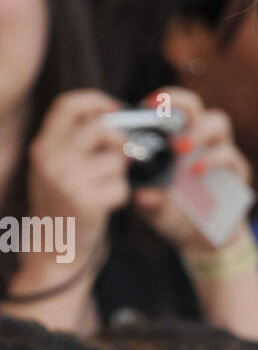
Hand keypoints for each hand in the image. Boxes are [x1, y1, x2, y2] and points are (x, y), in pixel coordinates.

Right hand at [26, 90, 130, 262]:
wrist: (53, 249)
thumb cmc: (62, 206)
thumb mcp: (55, 168)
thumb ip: (74, 142)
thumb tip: (111, 115)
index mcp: (43, 147)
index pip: (67, 106)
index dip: (96, 100)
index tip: (116, 108)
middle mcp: (51, 160)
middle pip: (100, 128)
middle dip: (119, 141)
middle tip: (121, 156)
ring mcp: (67, 181)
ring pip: (116, 160)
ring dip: (119, 174)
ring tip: (103, 188)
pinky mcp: (85, 202)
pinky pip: (121, 187)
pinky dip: (120, 196)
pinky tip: (105, 205)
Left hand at [130, 86, 252, 253]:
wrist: (202, 240)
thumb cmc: (173, 216)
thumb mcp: (153, 210)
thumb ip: (145, 201)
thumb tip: (141, 194)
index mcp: (175, 139)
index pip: (171, 108)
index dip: (162, 100)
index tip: (147, 104)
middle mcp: (199, 139)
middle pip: (195, 106)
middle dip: (181, 104)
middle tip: (161, 115)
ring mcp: (221, 152)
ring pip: (218, 123)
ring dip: (198, 131)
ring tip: (181, 148)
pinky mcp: (238, 172)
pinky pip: (231, 157)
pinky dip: (213, 160)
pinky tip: (197, 171)